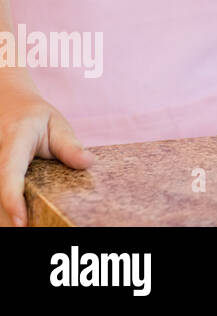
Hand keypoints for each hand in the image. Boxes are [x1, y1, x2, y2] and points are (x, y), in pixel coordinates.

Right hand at [0, 74, 94, 226]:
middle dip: (10, 217)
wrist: (9, 107)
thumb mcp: (56, 123)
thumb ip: (70, 145)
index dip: (12, 199)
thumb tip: (88, 163)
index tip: (21, 222)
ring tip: (30, 227)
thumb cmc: (35, 118)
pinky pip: (0, 197)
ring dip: (8, 216)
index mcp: (13, 142)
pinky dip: (9, 208)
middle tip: (32, 230)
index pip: (7, 174)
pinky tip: (23, 219)